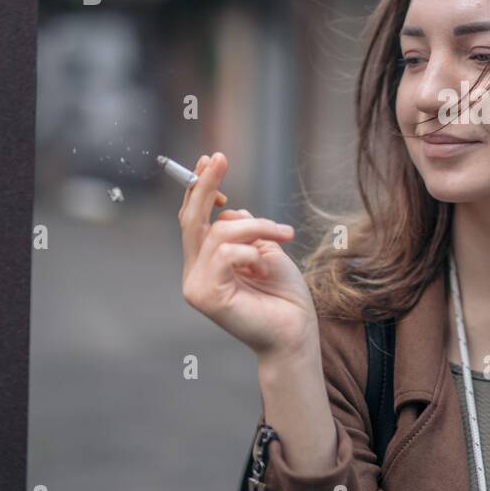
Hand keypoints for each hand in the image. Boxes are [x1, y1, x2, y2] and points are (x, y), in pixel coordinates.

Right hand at [179, 152, 318, 361]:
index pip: (195, 219)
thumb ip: (246, 231)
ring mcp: (196, 285)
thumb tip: (232, 209)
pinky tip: (264, 264)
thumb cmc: (286, 297)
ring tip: (284, 236)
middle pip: (192, 219)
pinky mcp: (205, 296)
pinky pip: (225, 254)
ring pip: (219, 232)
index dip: (201, 189)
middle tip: (219, 157)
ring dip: (257, 226)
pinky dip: (250, 250)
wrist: (296, 333)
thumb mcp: (268, 251)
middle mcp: (195, 273)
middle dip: (205, 184)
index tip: (212, 159)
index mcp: (207, 262)